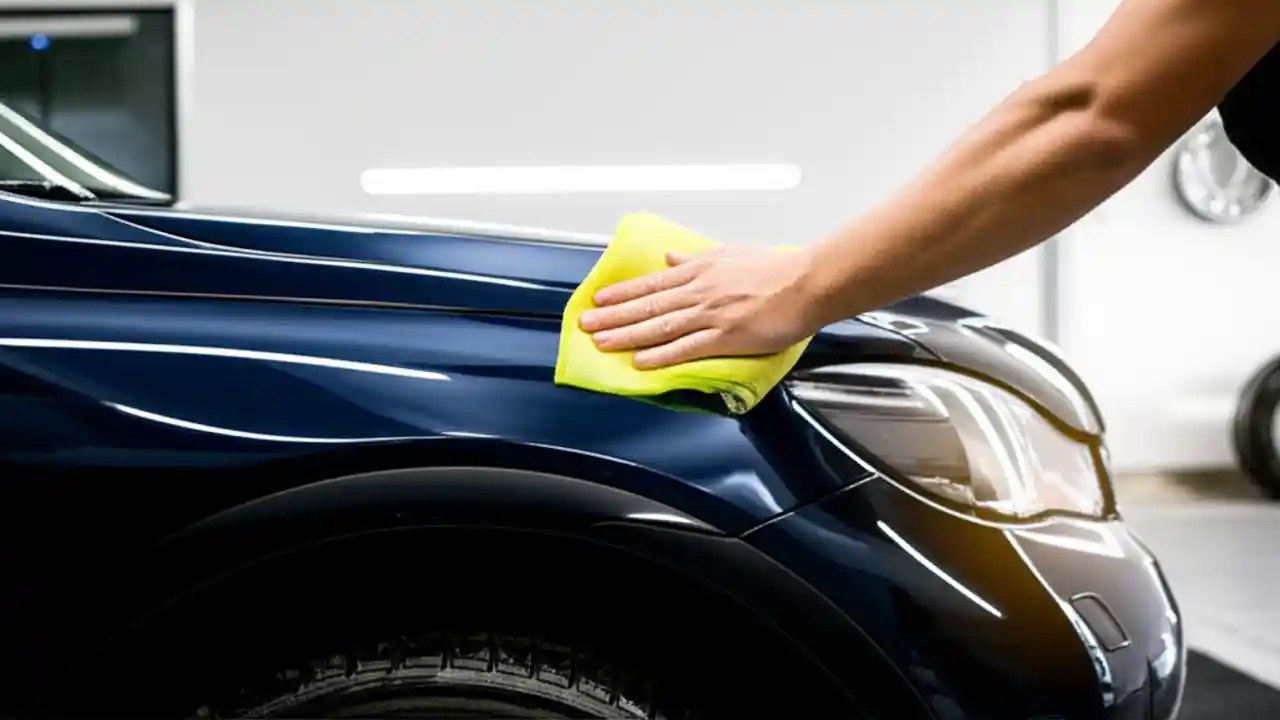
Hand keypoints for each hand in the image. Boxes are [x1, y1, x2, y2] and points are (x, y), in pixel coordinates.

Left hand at [579, 244, 821, 368]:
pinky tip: (640, 362)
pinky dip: (660, 355)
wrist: (807, 282)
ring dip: (626, 335)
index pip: (651, 282)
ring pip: (658, 326)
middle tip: (584, 323)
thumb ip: (698, 258)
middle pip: (646, 305)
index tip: (598, 298)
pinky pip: (686, 348)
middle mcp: (699, 291)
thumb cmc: (777, 269)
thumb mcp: (731, 253)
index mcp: (700, 270)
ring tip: (601, 342)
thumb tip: (672, 257)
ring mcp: (710, 314)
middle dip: (612, 315)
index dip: (621, 293)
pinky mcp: (725, 336)